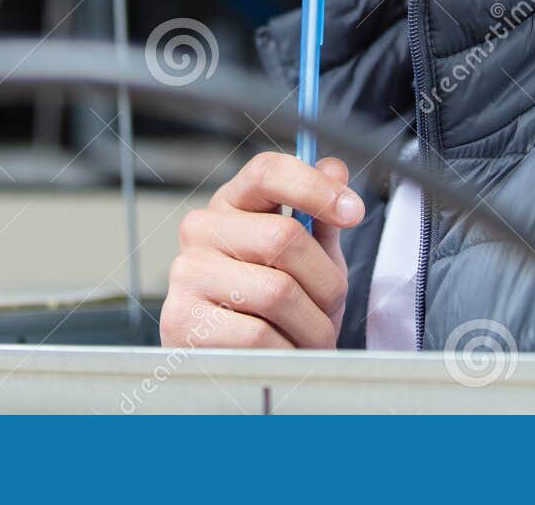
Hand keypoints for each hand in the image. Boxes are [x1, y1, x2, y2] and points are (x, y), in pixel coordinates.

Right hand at [160, 152, 364, 349]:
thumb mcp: (306, 262)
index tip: (353, 212)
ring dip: (313, 325)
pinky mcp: (180, 322)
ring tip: (312, 339)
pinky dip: (286, 352)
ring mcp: (185, 274)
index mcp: (232, 204)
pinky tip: (284, 355)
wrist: (236, 366)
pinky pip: (258, 336)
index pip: (268, 171)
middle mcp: (201, 230)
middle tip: (333, 308)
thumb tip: (334, 168)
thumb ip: (320, 217)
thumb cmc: (274, 309)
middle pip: (284, 237)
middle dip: (326, 282)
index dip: (314, 186)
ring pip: (277, 291)